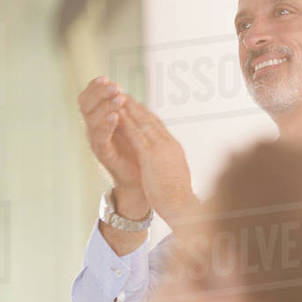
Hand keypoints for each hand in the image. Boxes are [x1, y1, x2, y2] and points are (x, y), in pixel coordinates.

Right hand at [78, 77, 144, 197]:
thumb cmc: (134, 149)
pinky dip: (107, 125)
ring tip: (118, 98)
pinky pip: (101, 137)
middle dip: (99, 93)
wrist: (140, 177)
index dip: (94, 87)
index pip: (88, 98)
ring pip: (92, 119)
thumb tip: (122, 90)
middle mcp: (93, 128)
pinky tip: (115, 116)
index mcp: (97, 118)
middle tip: (114, 86)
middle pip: (86, 105)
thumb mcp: (129, 124)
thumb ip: (124, 109)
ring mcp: (96, 141)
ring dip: (105, 106)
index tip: (104, 78)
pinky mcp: (103, 154)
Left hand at [118, 97, 199, 225]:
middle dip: (136, 106)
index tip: (136, 106)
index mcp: (174, 150)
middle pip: (151, 120)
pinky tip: (118, 114)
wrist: (184, 208)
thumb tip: (167, 163)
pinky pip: (137, 135)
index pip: (159, 127)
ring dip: (130, 108)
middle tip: (123, 93)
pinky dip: (127, 123)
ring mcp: (161, 149)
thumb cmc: (179, 199)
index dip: (146, 115)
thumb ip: (169, 165)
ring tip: (118, 96)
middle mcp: (169, 144)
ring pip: (143, 122)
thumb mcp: (174, 176)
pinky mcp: (152, 156)